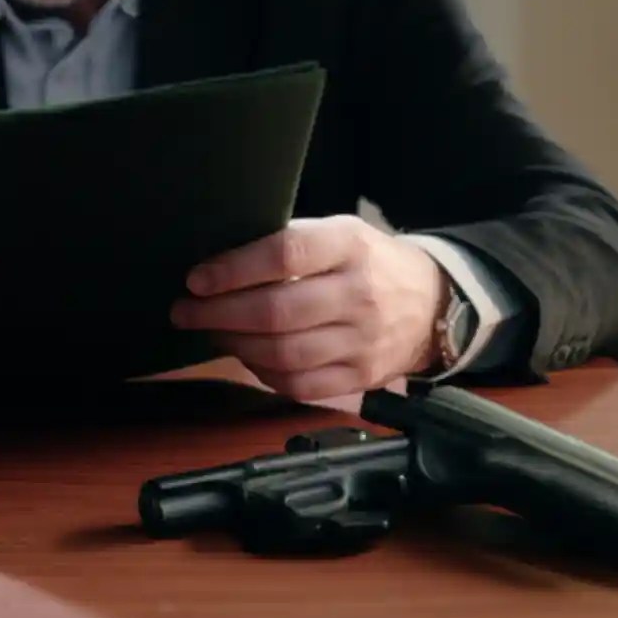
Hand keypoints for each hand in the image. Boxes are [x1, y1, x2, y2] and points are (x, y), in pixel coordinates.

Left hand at [170, 215, 449, 400]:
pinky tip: (246, 356)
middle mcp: (360, 294)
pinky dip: (263, 374)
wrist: (432, 303)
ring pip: (285, 353)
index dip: (233, 270)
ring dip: (235, 345)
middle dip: (219, 314)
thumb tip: (218, 260)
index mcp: (350, 246)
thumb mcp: (338, 233)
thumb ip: (289, 243)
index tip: (196, 279)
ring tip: (212, 332)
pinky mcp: (361, 377)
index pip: (285, 255)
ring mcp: (363, 341)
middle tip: (185, 311)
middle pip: (277, 312)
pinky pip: (300, 385)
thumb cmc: (366, 262)